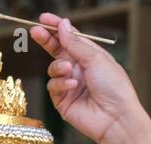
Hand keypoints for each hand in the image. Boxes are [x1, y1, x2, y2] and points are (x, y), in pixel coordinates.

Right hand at [31, 14, 143, 143]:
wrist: (115, 117)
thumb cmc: (114, 87)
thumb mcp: (95, 58)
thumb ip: (75, 43)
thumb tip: (62, 25)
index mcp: (89, 56)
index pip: (70, 38)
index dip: (56, 28)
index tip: (44, 19)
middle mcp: (79, 69)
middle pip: (57, 51)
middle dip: (46, 41)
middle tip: (35, 31)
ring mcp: (70, 85)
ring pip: (52, 69)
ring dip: (58, 67)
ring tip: (69, 70)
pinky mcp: (63, 102)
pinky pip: (53, 87)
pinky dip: (61, 85)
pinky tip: (73, 87)